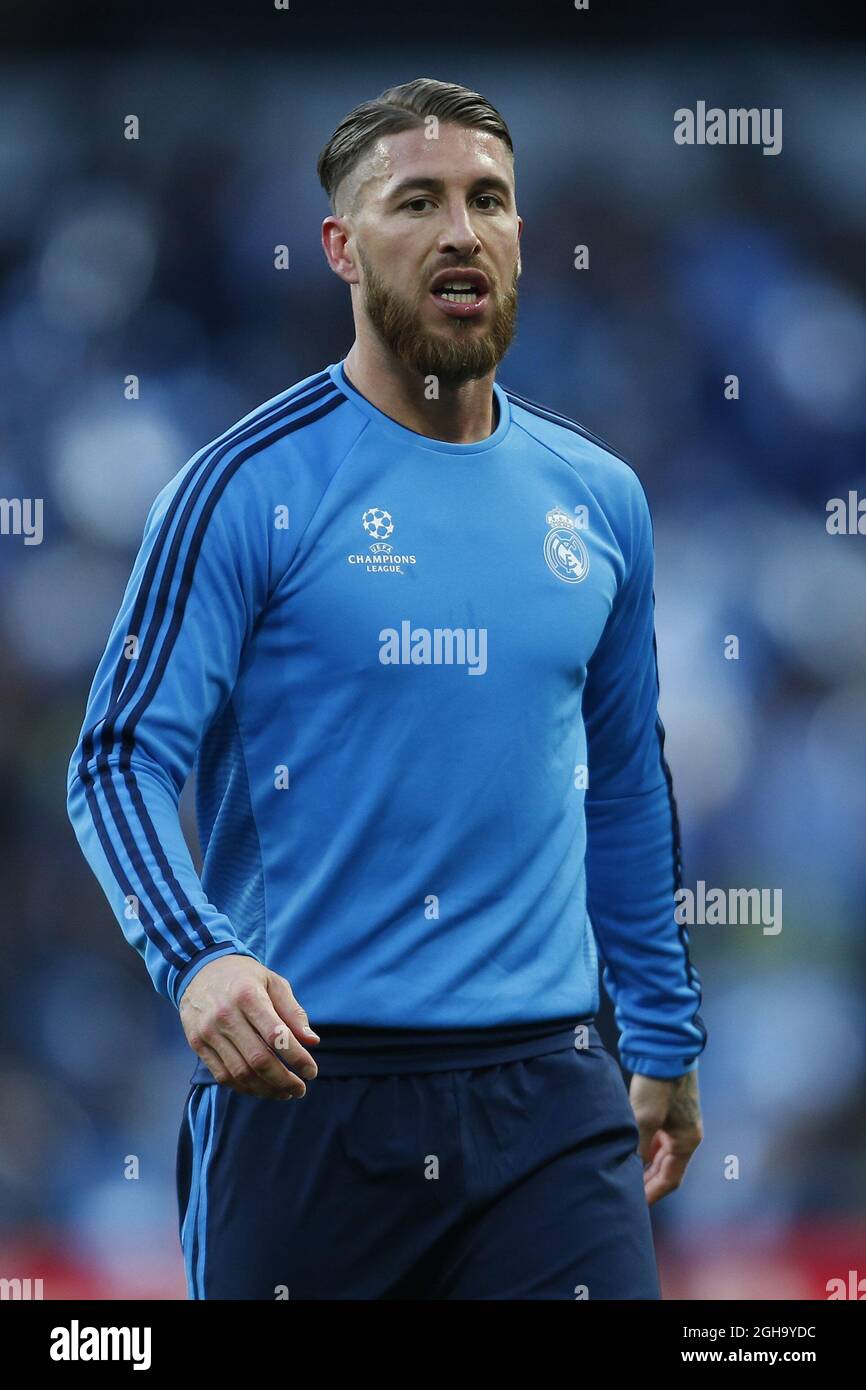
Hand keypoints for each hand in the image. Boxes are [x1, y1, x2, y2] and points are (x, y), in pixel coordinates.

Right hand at [178, 955, 319, 1099]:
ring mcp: (208, 1032)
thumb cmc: (245, 977)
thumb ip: (293, 1012)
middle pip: (258, 1060)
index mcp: (248, 996)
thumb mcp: (273, 983)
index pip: (276, 1035)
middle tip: (300, 1089)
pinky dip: (244, 1087)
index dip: (297, 1058)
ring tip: (284, 1092)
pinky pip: (222, 1075)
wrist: (200, 970)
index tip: (311, 1072)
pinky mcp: (197, 1044)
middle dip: (283, 1080)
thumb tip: (312, 1042)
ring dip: (266, 1089)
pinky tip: (261, 1088)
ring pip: (240, 1073)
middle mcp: (225, 1015)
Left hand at [629, 1068, 702, 1204]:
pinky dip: (646, 1149)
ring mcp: (679, 1123)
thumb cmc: (658, 1084)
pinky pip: (658, 1140)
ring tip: (625, 1175)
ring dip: (646, 1166)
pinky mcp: (670, 1112)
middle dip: (648, 1183)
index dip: (652, 1194)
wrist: (666, 1049)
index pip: (670, 1179)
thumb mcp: (644, 1118)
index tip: (636, 1205)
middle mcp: (687, 1135)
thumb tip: (627, 1169)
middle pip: (667, 1169)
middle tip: (628, 1194)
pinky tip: (629, 1151)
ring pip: (662, 1155)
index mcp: (687, 1141)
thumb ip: (637, 1146)